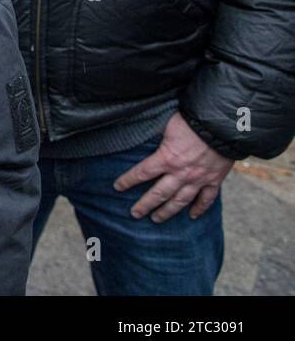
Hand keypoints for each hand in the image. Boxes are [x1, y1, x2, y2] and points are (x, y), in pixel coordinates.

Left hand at [114, 112, 234, 221]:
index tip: (117, 187)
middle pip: (159, 194)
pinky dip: (200, 208)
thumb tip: (139, 133)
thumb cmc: (192, 121)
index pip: (141, 173)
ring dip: (167, 211)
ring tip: (156, 219)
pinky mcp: (215, 180)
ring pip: (180, 200)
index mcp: (166, 158)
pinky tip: (192, 216)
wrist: (223, 125)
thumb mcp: (167, 124)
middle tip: (135, 214)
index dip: (128, 181)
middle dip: (145, 205)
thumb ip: (154, 133)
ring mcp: (199, 179)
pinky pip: (207, 199)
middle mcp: (181, 173)